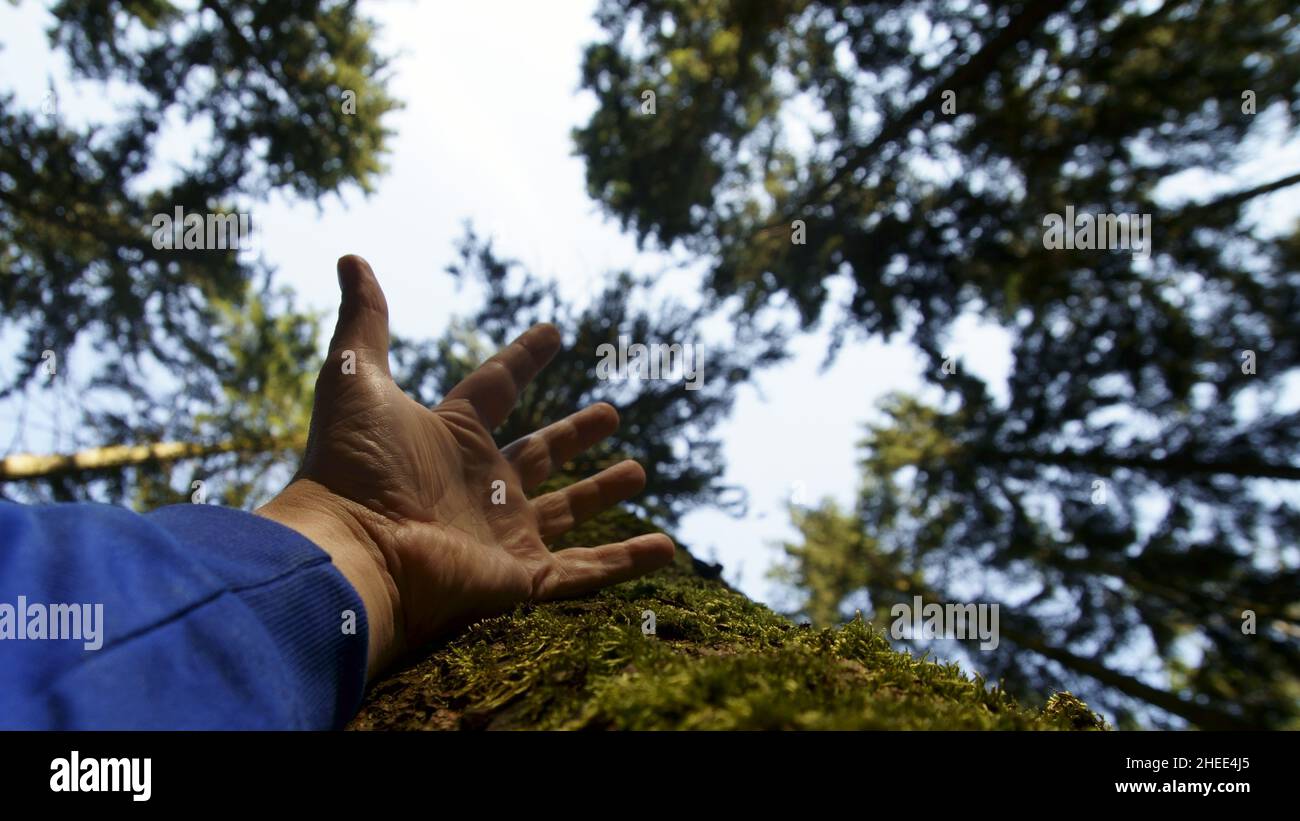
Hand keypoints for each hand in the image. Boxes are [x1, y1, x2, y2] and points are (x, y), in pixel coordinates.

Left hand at [257, 255, 674, 680]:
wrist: (354, 548)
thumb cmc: (353, 465)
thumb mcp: (356, 378)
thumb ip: (364, 321)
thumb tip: (350, 259)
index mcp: (450, 437)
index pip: (497, 388)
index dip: (524, 359)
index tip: (552, 333)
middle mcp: (482, 486)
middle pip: (541, 454)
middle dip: (575, 435)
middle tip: (610, 414)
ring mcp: (505, 533)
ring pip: (568, 512)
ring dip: (603, 493)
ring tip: (639, 471)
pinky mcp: (524, 577)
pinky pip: (587, 572)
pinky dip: (628, 563)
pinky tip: (666, 548)